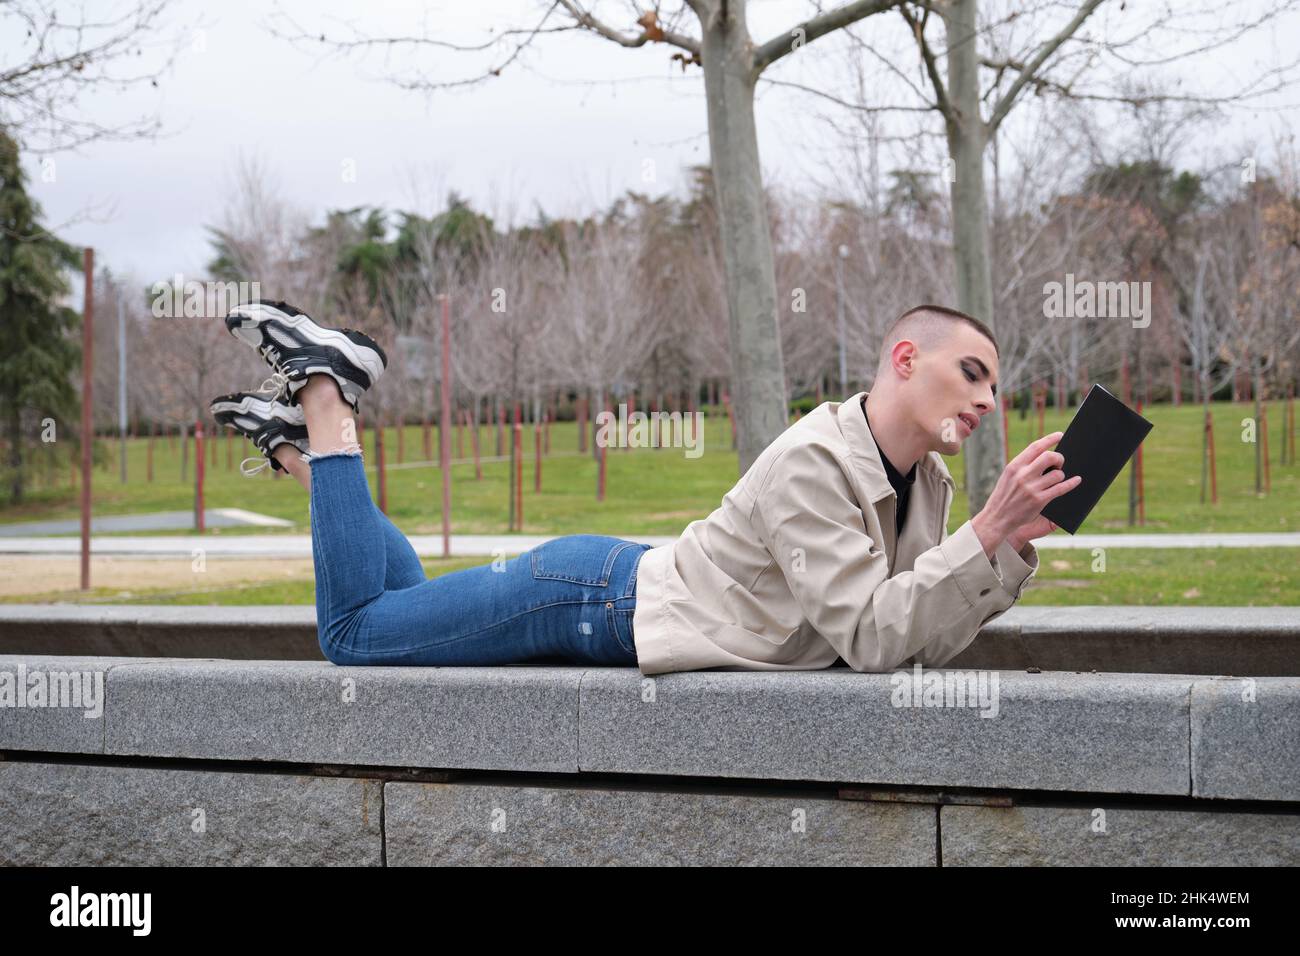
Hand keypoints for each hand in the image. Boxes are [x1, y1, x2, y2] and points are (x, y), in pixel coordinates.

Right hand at [974, 431, 1080, 553]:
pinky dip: (1071, 483)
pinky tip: (1076, 480)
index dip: (1049, 439)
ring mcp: (1031, 488)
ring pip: (1057, 474)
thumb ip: (1023, 465)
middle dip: (1058, 458)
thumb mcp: (1008, 476)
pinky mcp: (1039, 500)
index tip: (1060, 435)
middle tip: (1058, 463)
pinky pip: (1061, 488)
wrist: (996, 518)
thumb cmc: (1004, 496)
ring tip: (1056, 479)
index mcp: (1014, 466)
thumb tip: (1043, 455)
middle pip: (1049, 457)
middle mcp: (1023, 475)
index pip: (1035, 447)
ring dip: (1060, 475)